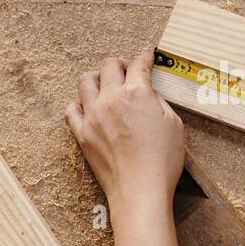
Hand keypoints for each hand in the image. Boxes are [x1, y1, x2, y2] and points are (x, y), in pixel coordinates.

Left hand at [65, 48, 184, 214]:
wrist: (140, 191)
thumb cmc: (162, 161)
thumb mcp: (174, 124)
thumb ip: (158, 102)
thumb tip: (148, 92)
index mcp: (137, 93)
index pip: (139, 64)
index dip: (145, 56)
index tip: (147, 55)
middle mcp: (111, 98)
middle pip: (109, 65)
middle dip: (121, 63)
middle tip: (128, 70)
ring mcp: (93, 115)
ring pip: (85, 80)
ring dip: (97, 77)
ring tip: (106, 85)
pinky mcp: (82, 133)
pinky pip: (71, 109)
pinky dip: (78, 102)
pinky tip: (87, 105)